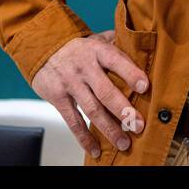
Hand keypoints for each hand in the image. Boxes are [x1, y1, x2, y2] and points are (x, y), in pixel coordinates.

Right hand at [31, 30, 148, 159]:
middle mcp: (84, 67)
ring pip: (92, 110)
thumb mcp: (96, 39)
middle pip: (106, 91)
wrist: (42, 49)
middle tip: (138, 125)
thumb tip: (142, 46)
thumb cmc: (77, 48)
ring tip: (123, 143)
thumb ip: (117, 43)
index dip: (131, 73)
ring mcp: (70, 84)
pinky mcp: (58, 98)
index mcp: (97, 50)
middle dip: (124, 110)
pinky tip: (95, 149)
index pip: (116, 61)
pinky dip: (84, 138)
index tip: (145, 87)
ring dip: (109, 129)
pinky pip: (73, 121)